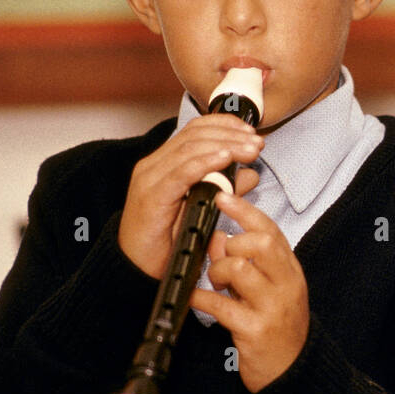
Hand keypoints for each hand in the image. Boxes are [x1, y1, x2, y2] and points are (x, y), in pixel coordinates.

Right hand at [118, 115, 262, 278]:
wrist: (137, 268)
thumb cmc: (168, 239)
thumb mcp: (204, 207)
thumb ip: (226, 188)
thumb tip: (251, 172)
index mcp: (165, 163)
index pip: (195, 130)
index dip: (225, 125)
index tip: (251, 131)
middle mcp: (155, 165)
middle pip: (195, 135)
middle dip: (231, 135)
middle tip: (257, 143)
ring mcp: (150, 179)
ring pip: (190, 149)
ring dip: (226, 146)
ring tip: (250, 151)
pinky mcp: (151, 197)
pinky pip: (180, 173)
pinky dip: (205, 163)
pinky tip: (225, 159)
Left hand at [189, 189, 309, 392]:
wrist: (291, 370)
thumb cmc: (277, 326)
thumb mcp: (268, 289)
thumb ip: (245, 261)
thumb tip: (218, 236)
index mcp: (290, 270)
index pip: (270, 230)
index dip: (245, 211)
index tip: (223, 196)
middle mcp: (286, 284)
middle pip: (262, 243)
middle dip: (234, 244)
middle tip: (224, 259)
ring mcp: (273, 307)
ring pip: (240, 269)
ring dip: (218, 272)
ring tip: (217, 285)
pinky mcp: (256, 330)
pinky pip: (221, 305)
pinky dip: (202, 299)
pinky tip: (197, 300)